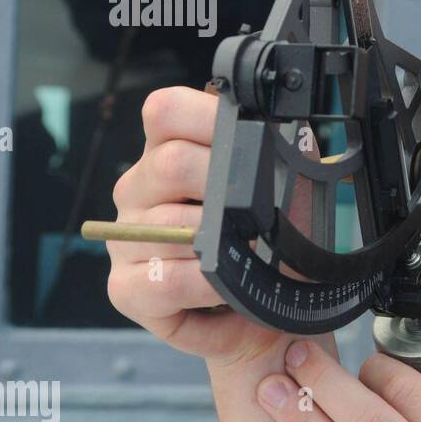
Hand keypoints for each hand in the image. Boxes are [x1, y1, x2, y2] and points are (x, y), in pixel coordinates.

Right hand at [105, 86, 321, 368]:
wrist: (269, 310)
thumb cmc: (272, 243)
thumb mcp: (289, 190)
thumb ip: (287, 154)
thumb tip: (293, 133)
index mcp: (170, 152)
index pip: (166, 111)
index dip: (208, 118)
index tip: (253, 142)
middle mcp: (140, 189)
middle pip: (169, 163)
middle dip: (228, 187)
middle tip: (262, 212)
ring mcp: (126, 238)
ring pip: (167, 225)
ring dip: (222, 243)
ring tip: (253, 257)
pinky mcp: (126, 287)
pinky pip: (164, 279)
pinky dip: (206, 285)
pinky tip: (229, 288)